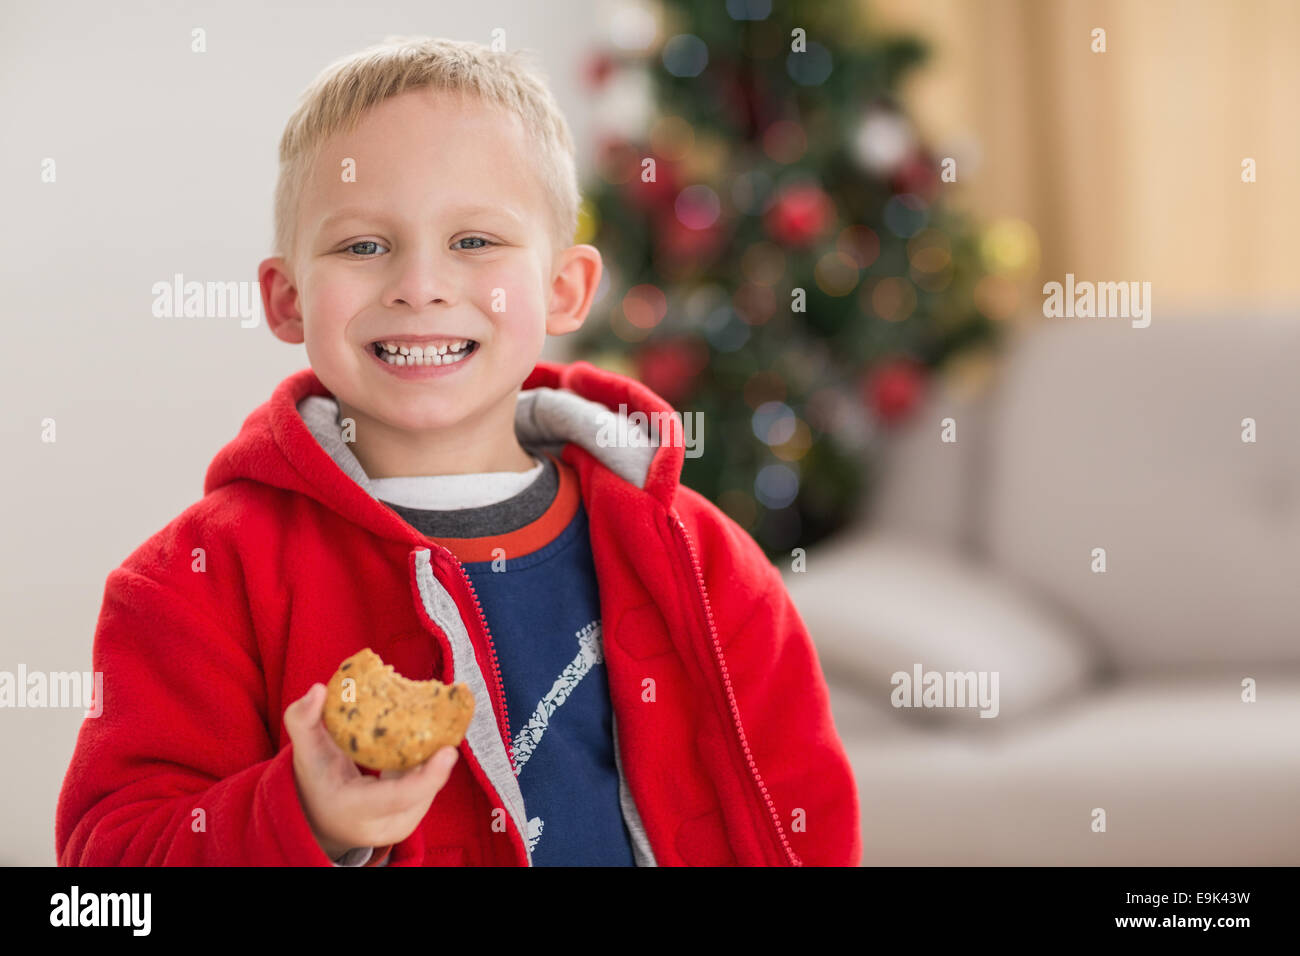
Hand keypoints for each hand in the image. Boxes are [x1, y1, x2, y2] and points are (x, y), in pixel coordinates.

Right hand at [284, 683, 458, 860]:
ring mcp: (401, 822)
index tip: (449, 751)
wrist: (323, 815)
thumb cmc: (315, 779)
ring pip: (430, 784)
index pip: (396, 797)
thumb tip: (318, 689)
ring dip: (438, 750)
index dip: (427, 777)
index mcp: (353, 809)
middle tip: (452, 711)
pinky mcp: (414, 813)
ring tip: (449, 711)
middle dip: (439, 754)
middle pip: (421, 789)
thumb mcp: (304, 753)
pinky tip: (439, 724)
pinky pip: (431, 782)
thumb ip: (302, 720)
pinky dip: (434, 755)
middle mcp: (382, 824)